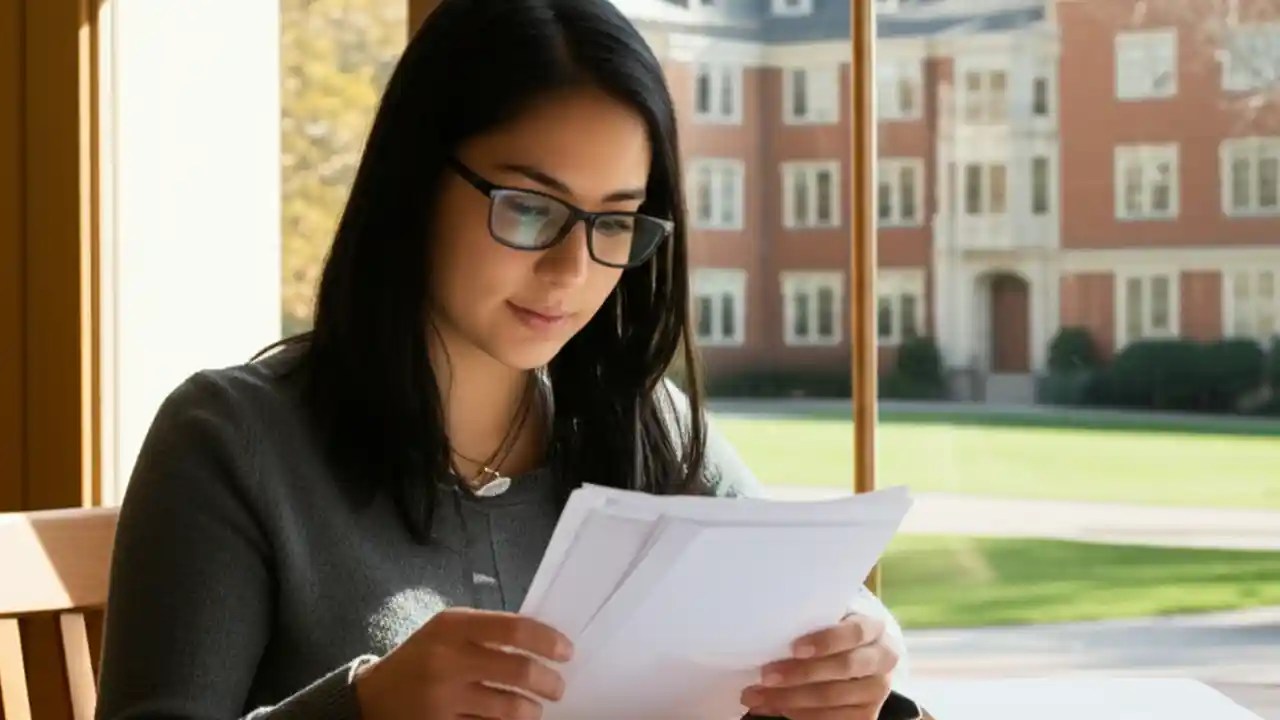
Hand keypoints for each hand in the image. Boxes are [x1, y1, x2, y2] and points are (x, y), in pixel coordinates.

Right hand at [354, 607, 573, 719]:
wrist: (372, 698)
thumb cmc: (422, 658)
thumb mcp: (446, 630)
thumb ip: (488, 630)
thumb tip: (544, 641)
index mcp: (452, 626)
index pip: (515, 629)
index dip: (548, 641)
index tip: (566, 652)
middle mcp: (447, 660)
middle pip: (519, 671)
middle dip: (549, 682)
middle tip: (557, 687)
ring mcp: (443, 698)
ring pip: (510, 708)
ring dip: (532, 710)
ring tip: (533, 708)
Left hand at [740, 614, 897, 719]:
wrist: (864, 656)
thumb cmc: (836, 631)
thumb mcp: (830, 618)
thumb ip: (809, 620)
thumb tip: (765, 630)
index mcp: (874, 628)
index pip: (854, 632)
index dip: (826, 641)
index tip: (794, 648)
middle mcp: (882, 660)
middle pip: (843, 668)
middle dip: (800, 674)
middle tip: (765, 676)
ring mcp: (877, 691)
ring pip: (833, 699)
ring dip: (790, 699)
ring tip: (756, 696)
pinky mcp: (867, 715)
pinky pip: (831, 719)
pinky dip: (798, 714)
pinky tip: (773, 706)